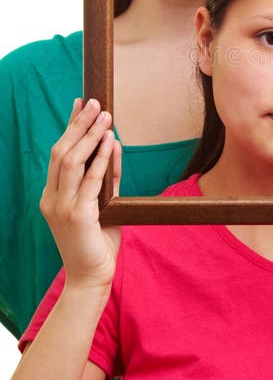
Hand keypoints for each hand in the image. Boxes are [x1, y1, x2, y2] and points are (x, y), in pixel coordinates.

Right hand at [40, 98, 121, 292]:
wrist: (92, 278)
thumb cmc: (98, 242)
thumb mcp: (101, 204)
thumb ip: (105, 177)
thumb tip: (113, 143)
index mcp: (51, 195)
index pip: (58, 153)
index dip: (69, 127)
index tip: (79, 104)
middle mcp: (51, 198)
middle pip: (61, 152)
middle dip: (78, 124)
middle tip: (94, 101)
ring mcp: (61, 207)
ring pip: (71, 161)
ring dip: (89, 135)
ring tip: (105, 115)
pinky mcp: (77, 216)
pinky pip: (90, 181)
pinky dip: (101, 158)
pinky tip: (111, 142)